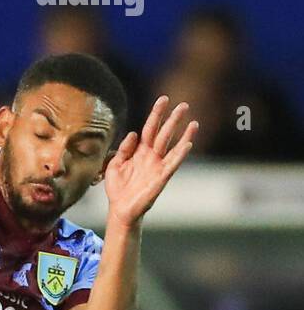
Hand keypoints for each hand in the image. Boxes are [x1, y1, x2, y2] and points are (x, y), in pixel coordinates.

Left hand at [104, 95, 197, 226]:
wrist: (119, 210)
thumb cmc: (117, 188)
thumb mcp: (115, 164)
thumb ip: (124, 148)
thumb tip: (134, 134)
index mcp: (140, 151)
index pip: (150, 128)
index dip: (157, 114)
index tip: (164, 99)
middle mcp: (151, 156)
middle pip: (164, 134)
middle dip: (173, 120)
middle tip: (184, 105)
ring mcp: (158, 167)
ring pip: (173, 147)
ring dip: (185, 135)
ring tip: (194, 123)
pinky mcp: (161, 178)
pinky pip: (172, 164)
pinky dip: (180, 154)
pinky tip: (187, 144)